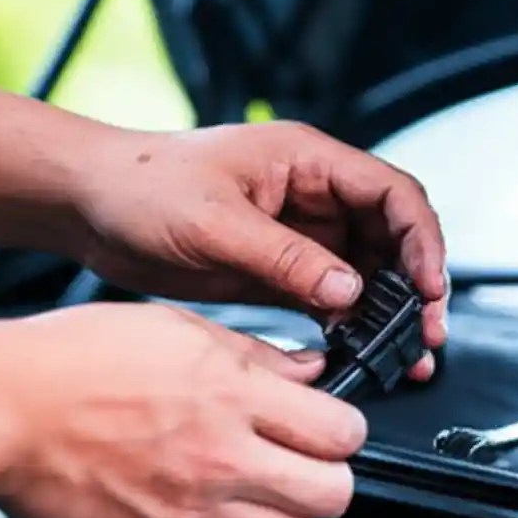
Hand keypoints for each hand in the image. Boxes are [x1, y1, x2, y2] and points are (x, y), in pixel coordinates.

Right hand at [0, 302, 366, 517]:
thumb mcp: (179, 327)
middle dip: (329, 476)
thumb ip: (257, 356)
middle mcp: (220, 459)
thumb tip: (311, 371)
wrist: (1, 410)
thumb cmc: (77, 359)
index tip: (330, 424)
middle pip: (332, 496)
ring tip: (255, 481)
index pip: (342, 434)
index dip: (344, 429)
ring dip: (285, 510)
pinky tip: (205, 499)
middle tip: (306, 459)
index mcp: (232, 395)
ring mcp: (191, 510)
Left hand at [72, 121, 447, 379]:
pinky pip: (330, 299)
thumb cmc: (141, 186)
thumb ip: (285, 257)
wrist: (88, 206)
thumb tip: (347, 290)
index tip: (429, 286)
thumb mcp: (216, 221)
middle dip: (415, 286)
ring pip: (366, 273)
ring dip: (387, 313)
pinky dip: (350, 327)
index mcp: (306, 161)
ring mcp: (297, 236)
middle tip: (424, 335)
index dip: (421, 240)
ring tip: (404, 356)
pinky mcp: (277, 271)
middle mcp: (312, 196)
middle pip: (390, 238)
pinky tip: (358, 354)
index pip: (391, 194)